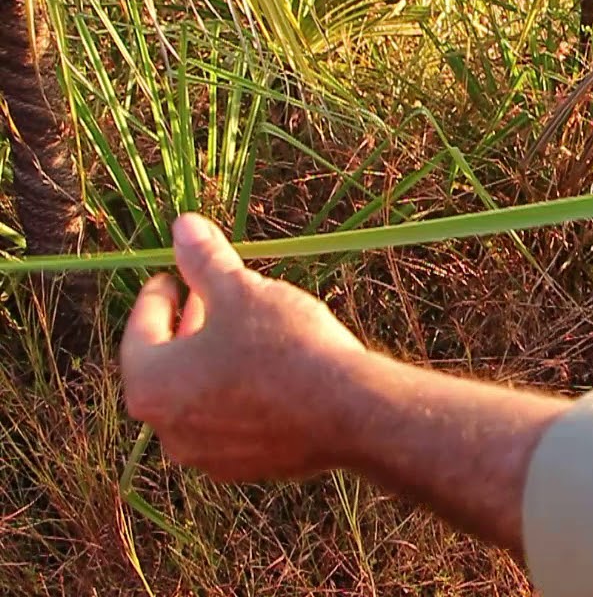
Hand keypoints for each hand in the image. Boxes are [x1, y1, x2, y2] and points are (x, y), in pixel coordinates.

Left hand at [120, 213, 374, 481]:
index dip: (159, 294)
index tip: (176, 275)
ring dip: (214, 361)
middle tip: (211, 296)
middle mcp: (167, 428)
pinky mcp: (245, 467)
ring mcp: (206, 455)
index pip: (141, 329)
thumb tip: (183, 226)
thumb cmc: (285, 346)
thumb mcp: (242, 291)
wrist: (349, 411)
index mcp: (151, 383)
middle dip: (189, 326)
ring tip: (245, 330)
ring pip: (200, 395)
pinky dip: (239, 392)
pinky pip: (231, 421)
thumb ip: (204, 261)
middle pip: (169, 365)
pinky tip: (270, 369)